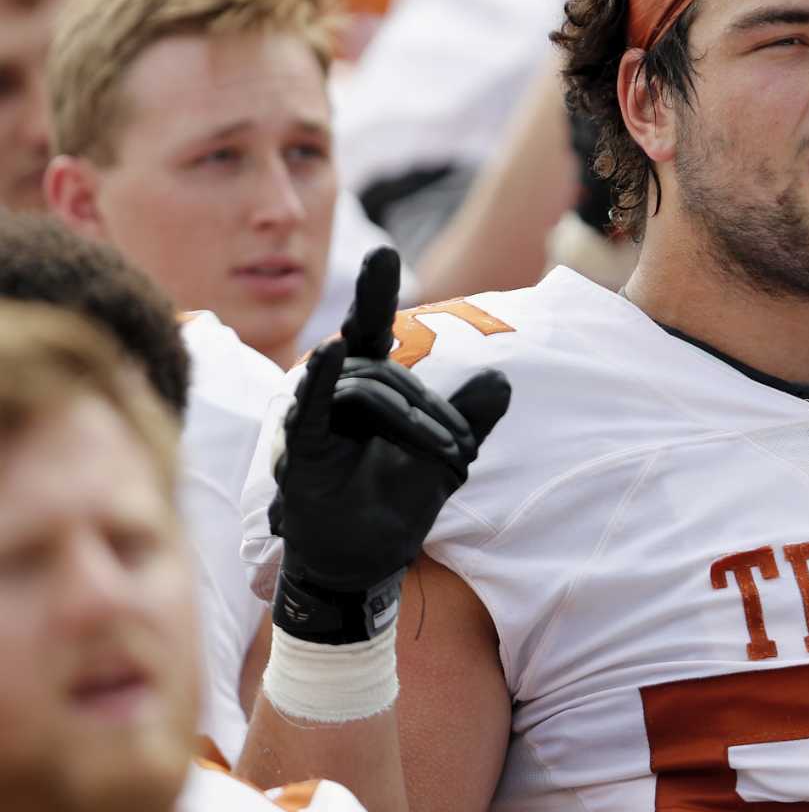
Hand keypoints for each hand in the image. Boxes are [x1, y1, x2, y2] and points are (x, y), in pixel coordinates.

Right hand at [269, 248, 510, 644]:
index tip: (380, 251)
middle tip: (463, 452)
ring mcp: (318, 419)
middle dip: (434, 411)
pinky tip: (331, 355)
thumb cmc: (400, 501)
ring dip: (415, 422)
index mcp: (371, 386)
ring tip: (448, 456)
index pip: (370, 327)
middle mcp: (339, 394)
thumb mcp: (450, 456)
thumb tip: (503, 380)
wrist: (368, 559)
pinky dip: (321, 379)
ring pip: (367, 390)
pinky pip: (312, 408)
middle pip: (386, 372)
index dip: (372, 290)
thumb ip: (472, 417)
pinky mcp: (303, 448)